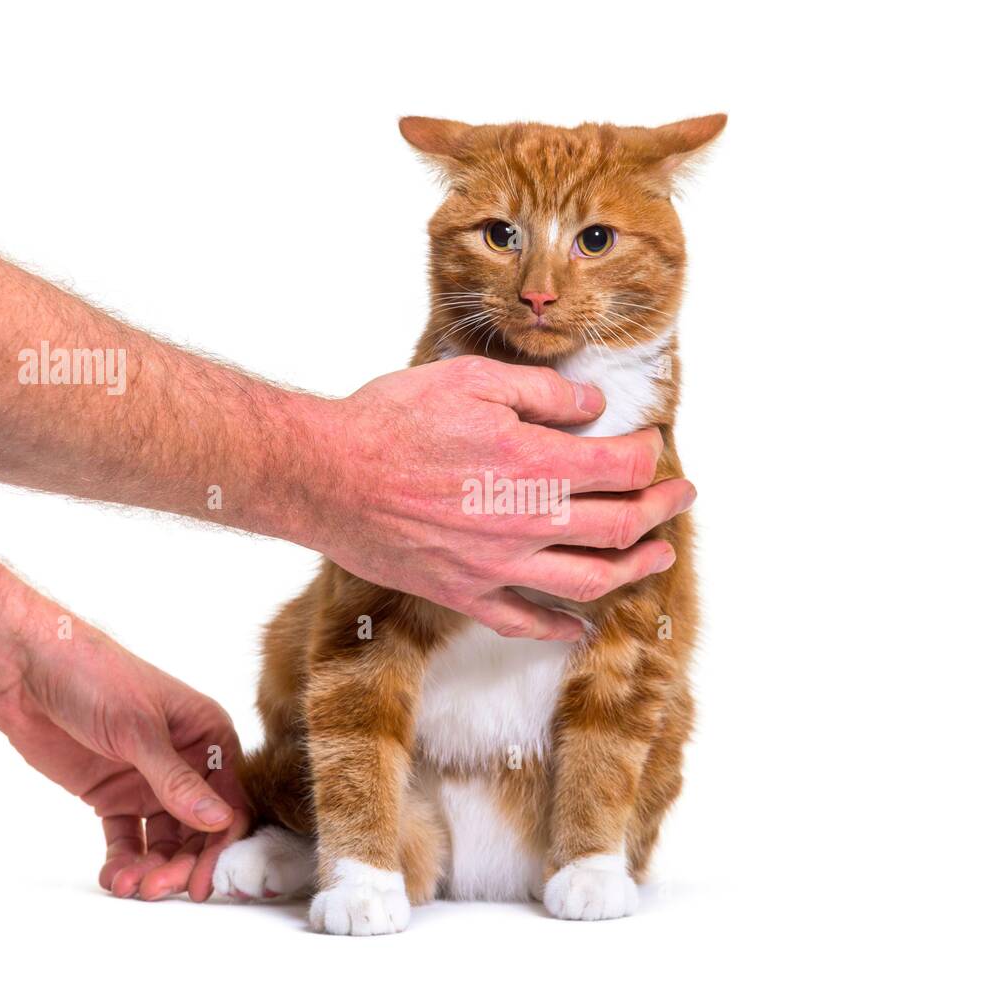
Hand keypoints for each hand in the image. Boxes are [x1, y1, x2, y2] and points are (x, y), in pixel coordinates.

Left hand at [0, 621, 249, 900]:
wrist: (26, 670)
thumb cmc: (95, 680)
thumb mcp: (138, 730)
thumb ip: (176, 780)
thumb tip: (221, 821)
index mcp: (208, 735)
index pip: (228, 798)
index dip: (220, 842)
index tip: (202, 881)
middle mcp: (187, 761)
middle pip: (198, 826)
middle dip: (181, 861)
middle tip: (156, 890)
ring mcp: (150, 780)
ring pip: (165, 837)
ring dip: (152, 866)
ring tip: (127, 885)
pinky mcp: (115, 794)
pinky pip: (129, 837)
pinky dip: (124, 859)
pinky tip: (113, 876)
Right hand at [306, 356, 696, 639]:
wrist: (325, 475)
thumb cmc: (392, 421)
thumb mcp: (472, 379)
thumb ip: (542, 394)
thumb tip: (593, 409)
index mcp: (535, 464)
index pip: (621, 467)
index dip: (649, 455)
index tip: (653, 445)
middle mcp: (527, 522)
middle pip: (620, 526)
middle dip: (662, 509)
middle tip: (681, 497)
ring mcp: (498, 566)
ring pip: (589, 581)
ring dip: (635, 569)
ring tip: (659, 556)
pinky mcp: (465, 594)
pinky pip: (527, 622)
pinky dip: (562, 627)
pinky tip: (581, 625)